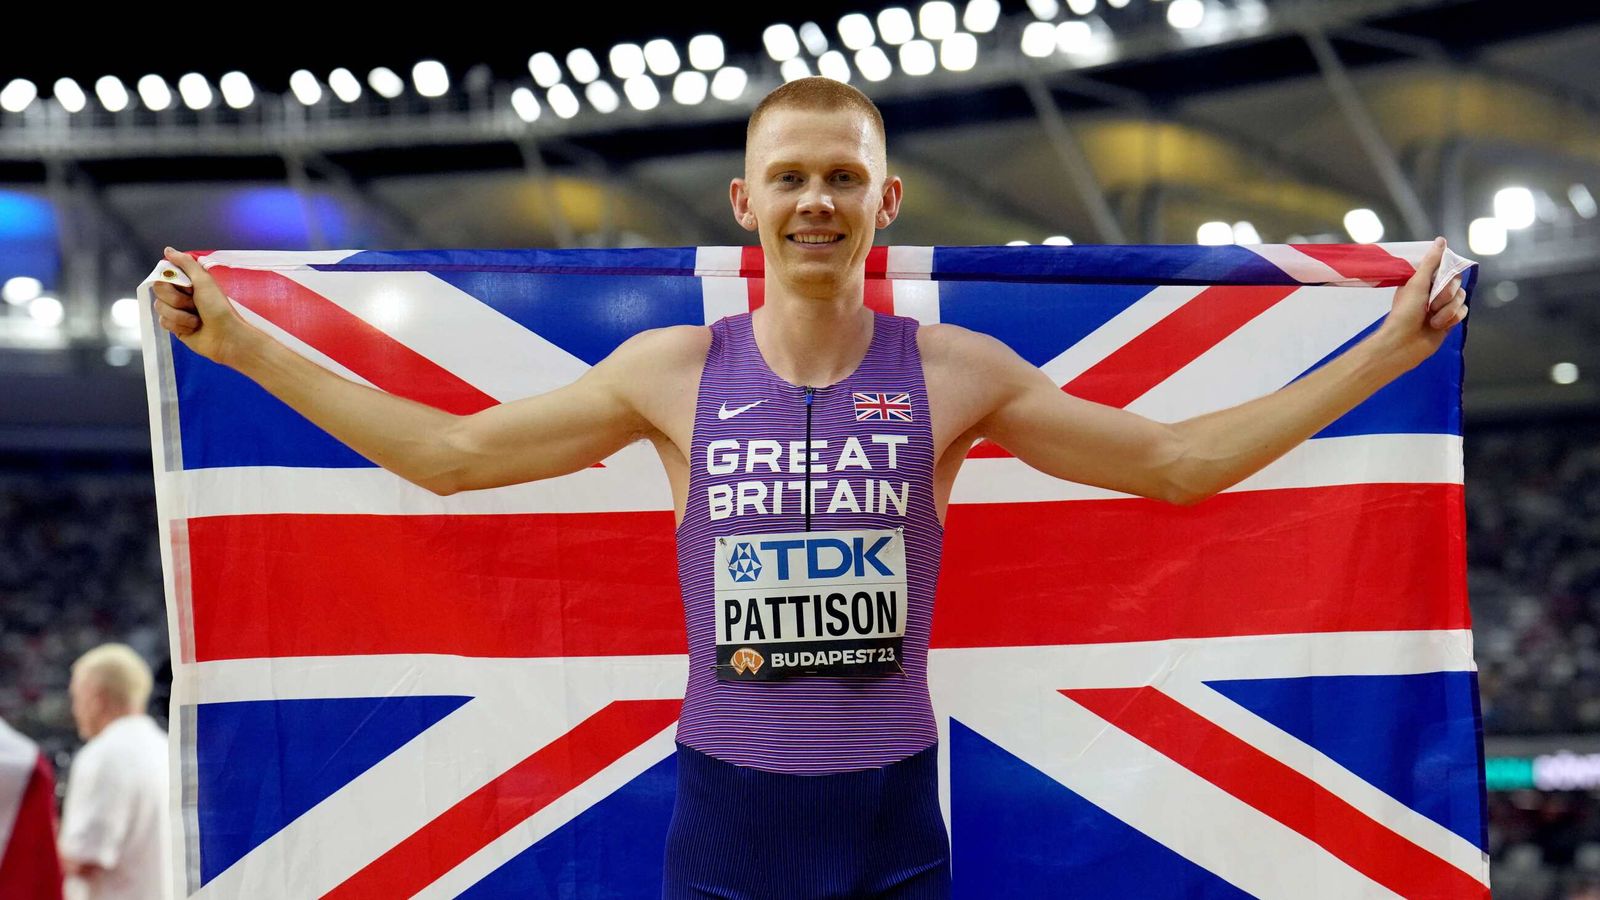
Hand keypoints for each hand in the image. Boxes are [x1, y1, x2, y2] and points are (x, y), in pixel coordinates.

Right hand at [151, 248, 256, 365]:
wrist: (225, 336)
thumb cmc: (218, 307)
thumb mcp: (204, 280)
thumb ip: (186, 263)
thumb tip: (167, 250)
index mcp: (188, 282)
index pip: (164, 275)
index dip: (171, 281)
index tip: (187, 287)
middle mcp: (180, 294)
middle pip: (159, 290)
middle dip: (177, 299)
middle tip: (194, 304)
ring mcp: (176, 311)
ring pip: (160, 307)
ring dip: (180, 314)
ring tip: (197, 319)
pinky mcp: (174, 326)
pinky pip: (163, 322)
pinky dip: (178, 324)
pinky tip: (192, 328)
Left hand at [1371, 237, 1467, 371]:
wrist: (1403, 343)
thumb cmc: (1405, 312)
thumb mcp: (1417, 283)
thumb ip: (1431, 262)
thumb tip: (1441, 240)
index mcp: (1424, 281)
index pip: (1446, 268)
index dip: (1446, 275)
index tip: (1439, 281)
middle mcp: (1433, 292)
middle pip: (1457, 283)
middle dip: (1445, 295)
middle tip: (1430, 305)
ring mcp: (1442, 306)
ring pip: (1461, 298)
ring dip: (1447, 310)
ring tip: (1431, 319)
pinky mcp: (1449, 320)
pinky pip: (1463, 312)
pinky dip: (1451, 319)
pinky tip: (1438, 326)